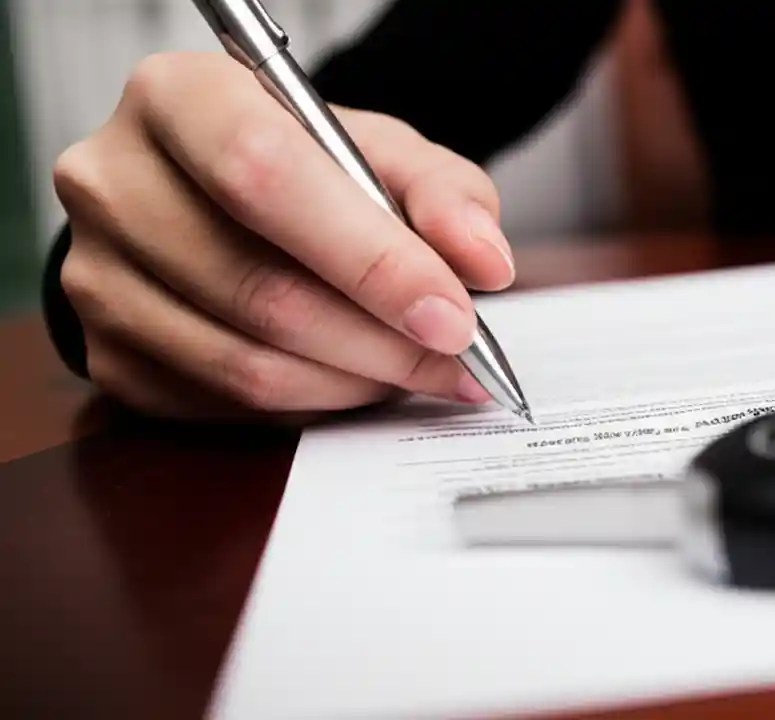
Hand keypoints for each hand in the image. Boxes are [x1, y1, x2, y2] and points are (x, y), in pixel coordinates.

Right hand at [53, 53, 512, 420]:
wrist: (216, 206)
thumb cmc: (305, 169)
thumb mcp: (383, 153)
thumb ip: (444, 194)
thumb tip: (484, 263)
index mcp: (179, 98)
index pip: (264, 176)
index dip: (370, 259)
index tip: (453, 315)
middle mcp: (113, 181)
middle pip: (258, 288)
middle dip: (381, 342)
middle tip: (456, 360)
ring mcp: (96, 277)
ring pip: (244, 364)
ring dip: (354, 383)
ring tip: (416, 370)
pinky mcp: (107, 354)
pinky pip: (225, 406)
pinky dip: (311, 405)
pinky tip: (354, 380)